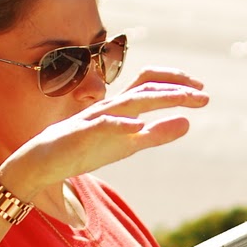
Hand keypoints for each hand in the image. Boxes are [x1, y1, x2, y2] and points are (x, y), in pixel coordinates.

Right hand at [3, 69, 208, 201]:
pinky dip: (120, 124)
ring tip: (184, 100)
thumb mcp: (129, 146)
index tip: (201, 91)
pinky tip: (138, 128)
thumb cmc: (84, 150)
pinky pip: (101, 125)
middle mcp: (110, 106)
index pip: (150, 85)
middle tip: (203, 95)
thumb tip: (188, 123)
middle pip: (145, 88)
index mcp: (121, 108)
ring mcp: (95, 117)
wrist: (43, 163)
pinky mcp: (80, 133)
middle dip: (176, 88)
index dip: (176, 84)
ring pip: (129, 101)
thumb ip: (157, 134)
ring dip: (158, 98)